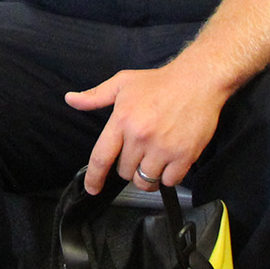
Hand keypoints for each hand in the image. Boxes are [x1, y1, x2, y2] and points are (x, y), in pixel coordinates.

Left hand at [68, 63, 227, 195]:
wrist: (198, 79)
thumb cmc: (160, 81)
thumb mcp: (123, 82)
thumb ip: (96, 95)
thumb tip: (71, 99)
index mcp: (122, 120)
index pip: (101, 157)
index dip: (94, 178)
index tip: (92, 188)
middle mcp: (140, 136)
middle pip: (125, 172)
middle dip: (129, 166)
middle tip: (141, 150)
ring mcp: (162, 147)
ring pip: (145, 181)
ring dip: (148, 175)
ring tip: (154, 159)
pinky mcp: (184, 155)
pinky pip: (169, 181)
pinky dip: (168, 176)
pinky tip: (170, 160)